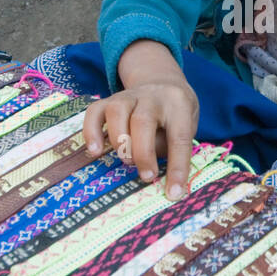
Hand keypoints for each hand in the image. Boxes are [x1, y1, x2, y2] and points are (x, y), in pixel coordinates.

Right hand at [82, 40, 198, 199]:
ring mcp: (129, 96)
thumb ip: (168, 147)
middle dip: (143, 154)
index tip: (174, 193)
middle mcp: (153, 97)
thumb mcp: (185, 127)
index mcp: (179, 105)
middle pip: (143, 121)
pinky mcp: (109, 99)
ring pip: (117, 112)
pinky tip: (95, 151)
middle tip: (147, 176)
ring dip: (120, 142)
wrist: (163, 82)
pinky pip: (95, 111)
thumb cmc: (175, 115)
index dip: (177, 166)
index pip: (179, 137)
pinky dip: (91, 132)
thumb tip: (152, 175)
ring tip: (127, 162)